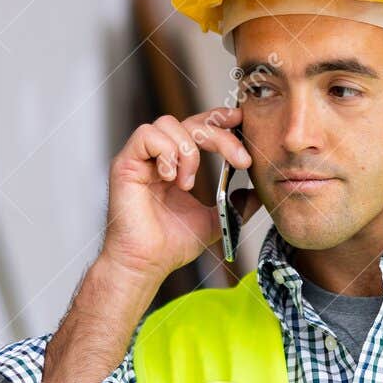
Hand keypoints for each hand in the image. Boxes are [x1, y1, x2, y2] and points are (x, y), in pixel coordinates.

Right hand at [102, 105, 256, 279]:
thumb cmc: (170, 245)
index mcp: (176, 164)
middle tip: (240, 160)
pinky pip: (146, 135)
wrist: (145, 263)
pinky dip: (166, 153)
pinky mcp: (125, 163)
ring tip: (188, 184)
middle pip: (191, 122)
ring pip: (169, 124)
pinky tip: (170, 179)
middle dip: (220, 136)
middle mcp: (157, 156)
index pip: (198, 126)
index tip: (240, 120)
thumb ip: (234, 205)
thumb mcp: (214, 221)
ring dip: (189, 151)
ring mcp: (141, 158)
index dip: (219, 118)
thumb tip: (257, 194)